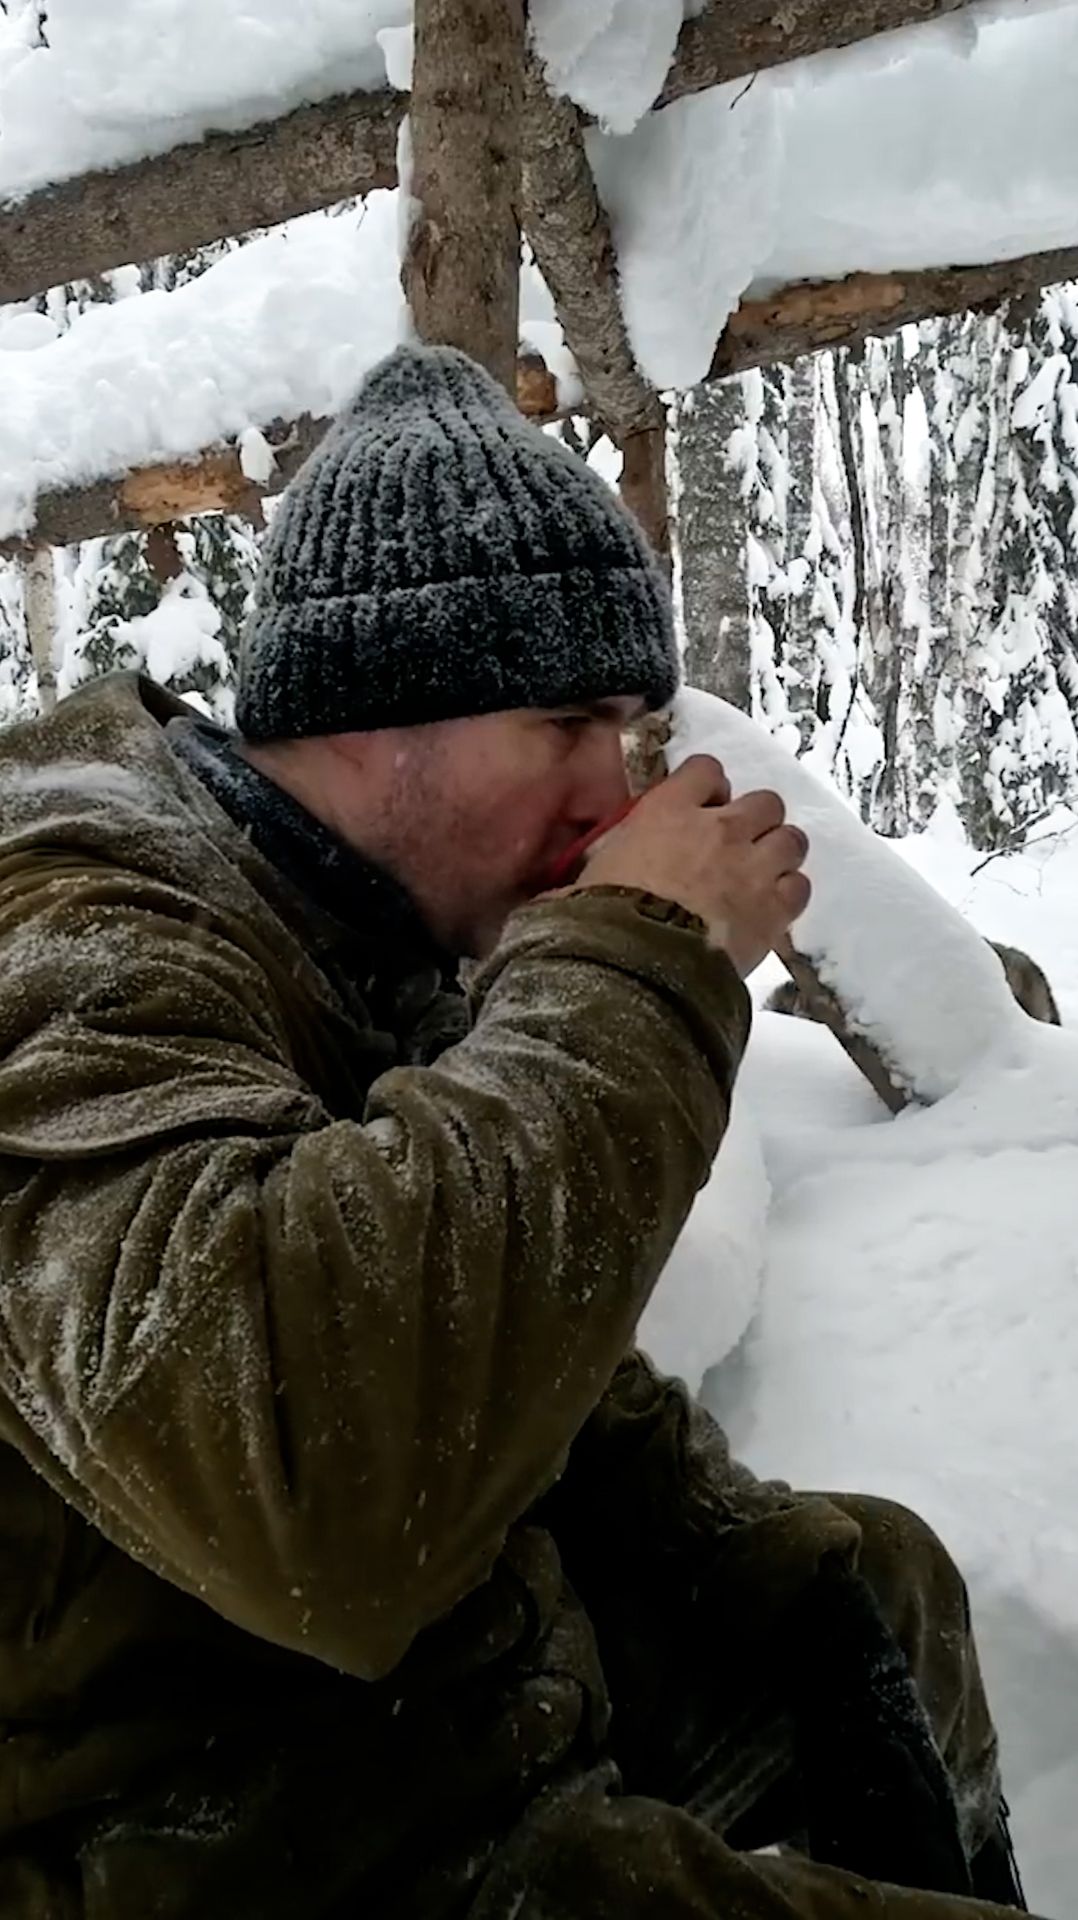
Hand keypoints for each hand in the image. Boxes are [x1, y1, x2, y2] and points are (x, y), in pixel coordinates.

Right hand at [574, 755, 810, 977]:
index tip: (704, 809)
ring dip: (779, 855)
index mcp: (669, 810)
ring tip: (761, 877)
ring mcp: (753, 865)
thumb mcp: (587, 876)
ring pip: (792, 839)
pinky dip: (788, 895)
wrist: (639, 963)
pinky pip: (800, 886)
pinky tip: (770, 909)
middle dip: (755, 821)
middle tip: (738, 847)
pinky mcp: (775, 907)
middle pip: (765, 801)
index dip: (710, 788)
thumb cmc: (601, 917)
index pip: (706, 770)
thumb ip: (593, 868)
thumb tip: (551, 895)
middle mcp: (720, 828)